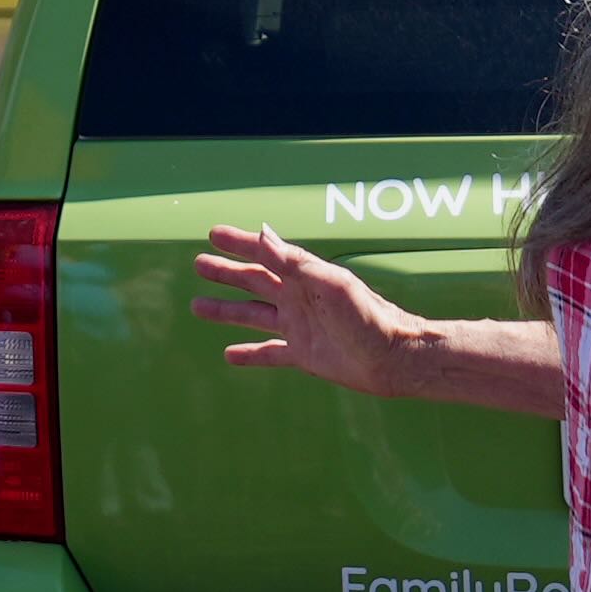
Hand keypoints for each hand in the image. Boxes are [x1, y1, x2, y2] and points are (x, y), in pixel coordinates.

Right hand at [190, 223, 423, 394]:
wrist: (393, 358)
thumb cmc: (369, 316)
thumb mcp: (332, 284)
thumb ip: (295, 262)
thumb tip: (263, 233)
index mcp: (304, 276)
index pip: (265, 253)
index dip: (239, 243)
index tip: (213, 234)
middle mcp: (298, 298)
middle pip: (253, 281)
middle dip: (226, 272)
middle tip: (199, 263)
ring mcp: (299, 326)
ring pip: (252, 315)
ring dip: (226, 310)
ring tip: (197, 306)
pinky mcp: (303, 354)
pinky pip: (268, 352)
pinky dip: (249, 353)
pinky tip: (229, 355)